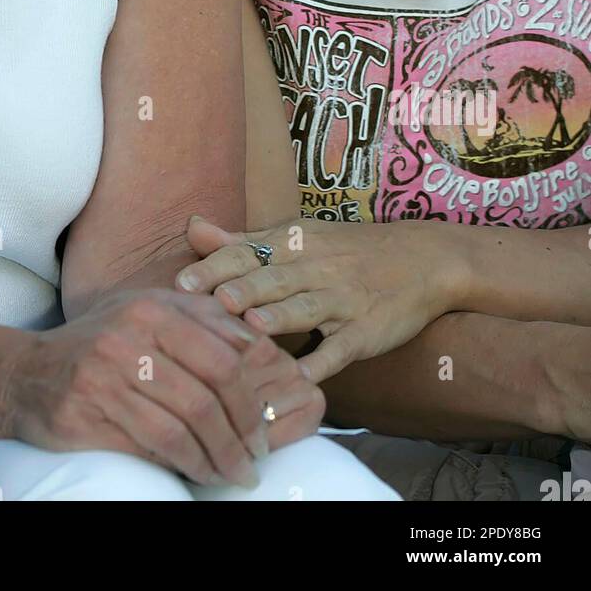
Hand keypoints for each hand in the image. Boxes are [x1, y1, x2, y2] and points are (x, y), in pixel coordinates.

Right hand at [1, 288, 323, 485]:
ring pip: (180, 427)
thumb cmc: (102, 342)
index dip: (251, 399)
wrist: (26, 372)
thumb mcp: (148, 312)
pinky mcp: (85, 412)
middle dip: (240, 435)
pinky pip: (148, 445)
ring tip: (233, 474)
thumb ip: (201, 319)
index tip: (265, 427)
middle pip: (205, 396)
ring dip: (216, 459)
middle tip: (256, 459)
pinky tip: (198, 473)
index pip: (223, 357)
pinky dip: (183, 464)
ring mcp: (104, 375)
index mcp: (152, 308)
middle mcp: (128, 336)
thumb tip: (259, 343)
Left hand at [175, 216, 468, 383]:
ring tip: (252, 327)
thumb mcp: (297, 237)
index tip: (182, 284)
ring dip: (280, 317)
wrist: (422, 259)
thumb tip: (192, 228)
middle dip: (242, 290)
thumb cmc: (345, 250)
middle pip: (273, 279)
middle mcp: (315, 269)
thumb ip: (243, 240)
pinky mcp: (367, 331)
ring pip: (306, 308)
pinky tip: (305, 377)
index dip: (216, 267)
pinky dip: (325, 360)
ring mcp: (343, 300)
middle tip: (211, 302)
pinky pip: (343, 347)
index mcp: (293, 245)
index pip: (249, 252)